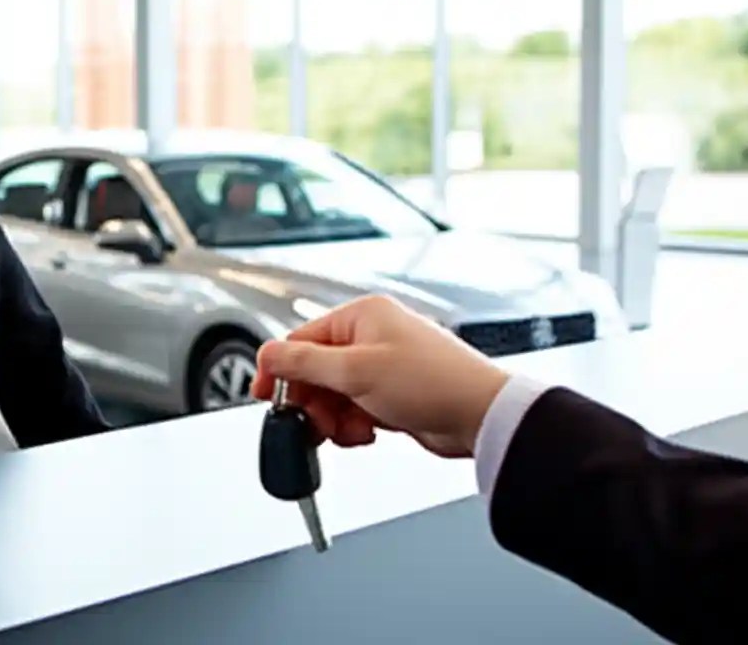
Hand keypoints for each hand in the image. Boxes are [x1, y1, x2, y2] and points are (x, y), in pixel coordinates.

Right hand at [251, 295, 509, 457]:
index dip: (281, 371)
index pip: (301, 340)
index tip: (267, 397)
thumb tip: (267, 355)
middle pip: (316, 370)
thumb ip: (304, 364)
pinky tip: (366, 432)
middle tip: (315, 423)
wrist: (480, 416)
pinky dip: (354, 425)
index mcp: (361, 316)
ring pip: (334, 394)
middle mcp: (372, 335)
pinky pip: (355, 409)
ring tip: (349, 429)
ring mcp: (383, 365)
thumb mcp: (355, 372)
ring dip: (334, 418)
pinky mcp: (393, 394)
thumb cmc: (433, 382)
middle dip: (314, 402)